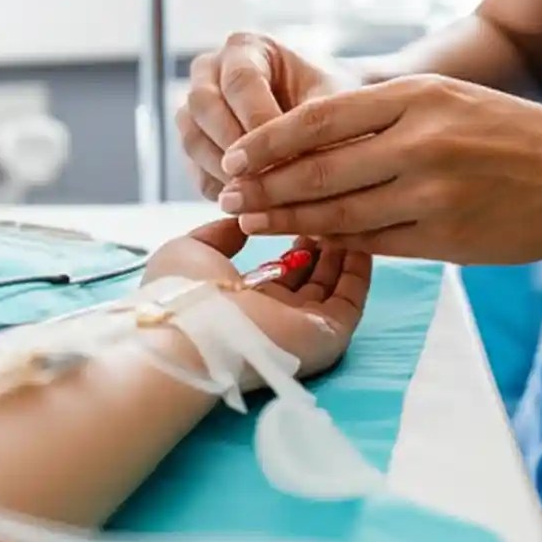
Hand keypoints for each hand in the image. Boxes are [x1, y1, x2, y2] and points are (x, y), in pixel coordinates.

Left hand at [143, 219, 372, 379]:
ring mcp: (302, 328)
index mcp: (243, 299)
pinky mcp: (326, 335)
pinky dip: (359, 270)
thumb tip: (238, 222)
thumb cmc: (181, 294)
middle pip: (309, 277)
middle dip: (322, 241)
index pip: (278, 269)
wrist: (191, 336)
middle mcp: (274, 315)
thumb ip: (217, 236)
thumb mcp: (189, 251)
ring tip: (350, 212)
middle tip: (331, 205)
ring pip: (333, 287)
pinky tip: (361, 237)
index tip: (301, 207)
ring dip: (343, 251)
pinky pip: (351, 300)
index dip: (291, 238)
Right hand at [176, 33, 353, 198]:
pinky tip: (250, 207)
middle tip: (262, 178)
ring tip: (258, 196)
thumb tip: (296, 162)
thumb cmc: (332, 101)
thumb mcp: (332, 102)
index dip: (258, 119)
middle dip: (233, 145)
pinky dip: (220, 190)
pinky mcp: (196, 145)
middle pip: (203, 105)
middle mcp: (210, 72)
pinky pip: (195, 169)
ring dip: (222, 171)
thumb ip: (313, 125)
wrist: (329, 119)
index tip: (283, 152)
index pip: (241, 80)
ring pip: (192, 138)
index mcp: (245, 48)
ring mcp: (196, 109)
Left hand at [214, 75, 541, 263]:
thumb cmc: (512, 136)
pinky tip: (306, 243)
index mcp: (417, 97)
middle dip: (264, 186)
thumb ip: (386, 113)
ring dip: (286, 220)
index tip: (236, 156)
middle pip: (319, 169)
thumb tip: (310, 138)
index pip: (320, 119)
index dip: (268, 141)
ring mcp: (433, 194)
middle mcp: (420, 142)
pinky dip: (334, 243)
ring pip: (339, 212)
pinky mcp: (445, 238)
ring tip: (250, 222)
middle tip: (227, 196)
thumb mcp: (450, 100)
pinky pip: (373, 244)